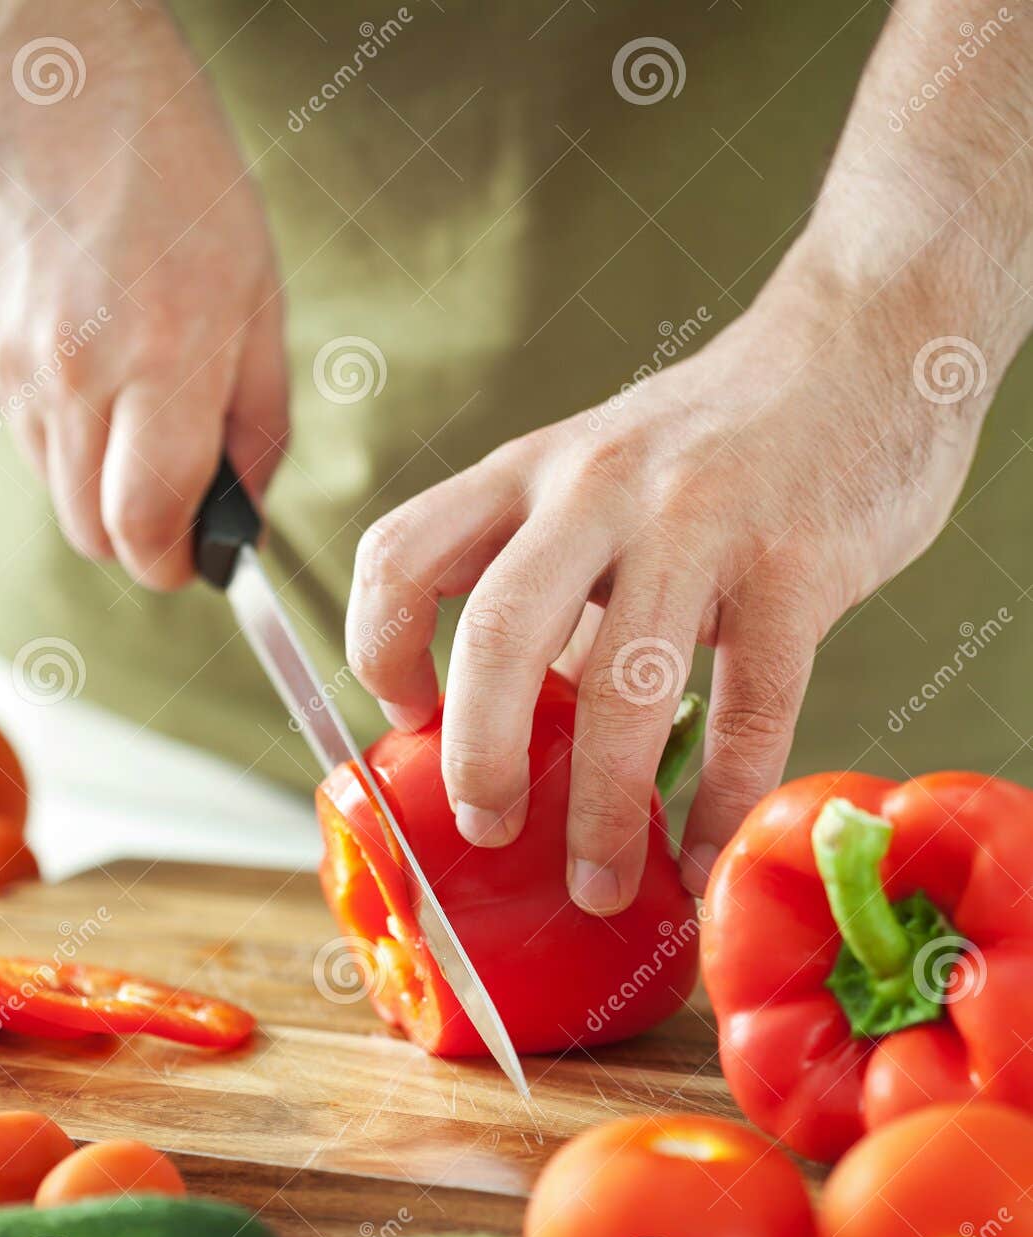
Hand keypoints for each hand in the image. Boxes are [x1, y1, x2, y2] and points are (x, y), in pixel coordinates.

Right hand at [0, 0, 287, 586]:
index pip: (147, 530)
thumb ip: (258, 420)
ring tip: (138, 399)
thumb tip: (247, 509)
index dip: (180, 563)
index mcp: (158, 361)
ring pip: (55, 487)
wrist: (51, 61)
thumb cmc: (169, 163)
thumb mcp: (257, 292)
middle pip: (93, 531)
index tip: (202, 554)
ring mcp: (5, 361)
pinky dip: (63, 424)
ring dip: (101, 478)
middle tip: (180, 494)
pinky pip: (22, 429)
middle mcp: (69, 372)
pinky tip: (90, 355)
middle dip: (141, 533)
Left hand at [346, 237, 984, 908]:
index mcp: (535, 471)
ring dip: (600, 813)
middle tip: (487, 829)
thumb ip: (564, 586)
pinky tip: (701, 855)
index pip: (402, 554)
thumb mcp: (608, 481)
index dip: (378, 647)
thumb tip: (524, 724)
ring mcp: (700, 523)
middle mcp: (599, 488)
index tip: (406, 714)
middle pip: (497, 634)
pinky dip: (718, 806)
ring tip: (598, 884)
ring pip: (620, 689)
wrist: (869, 341)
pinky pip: (750, 712)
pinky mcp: (799, 564)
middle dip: (479, 758)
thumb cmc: (726, 438)